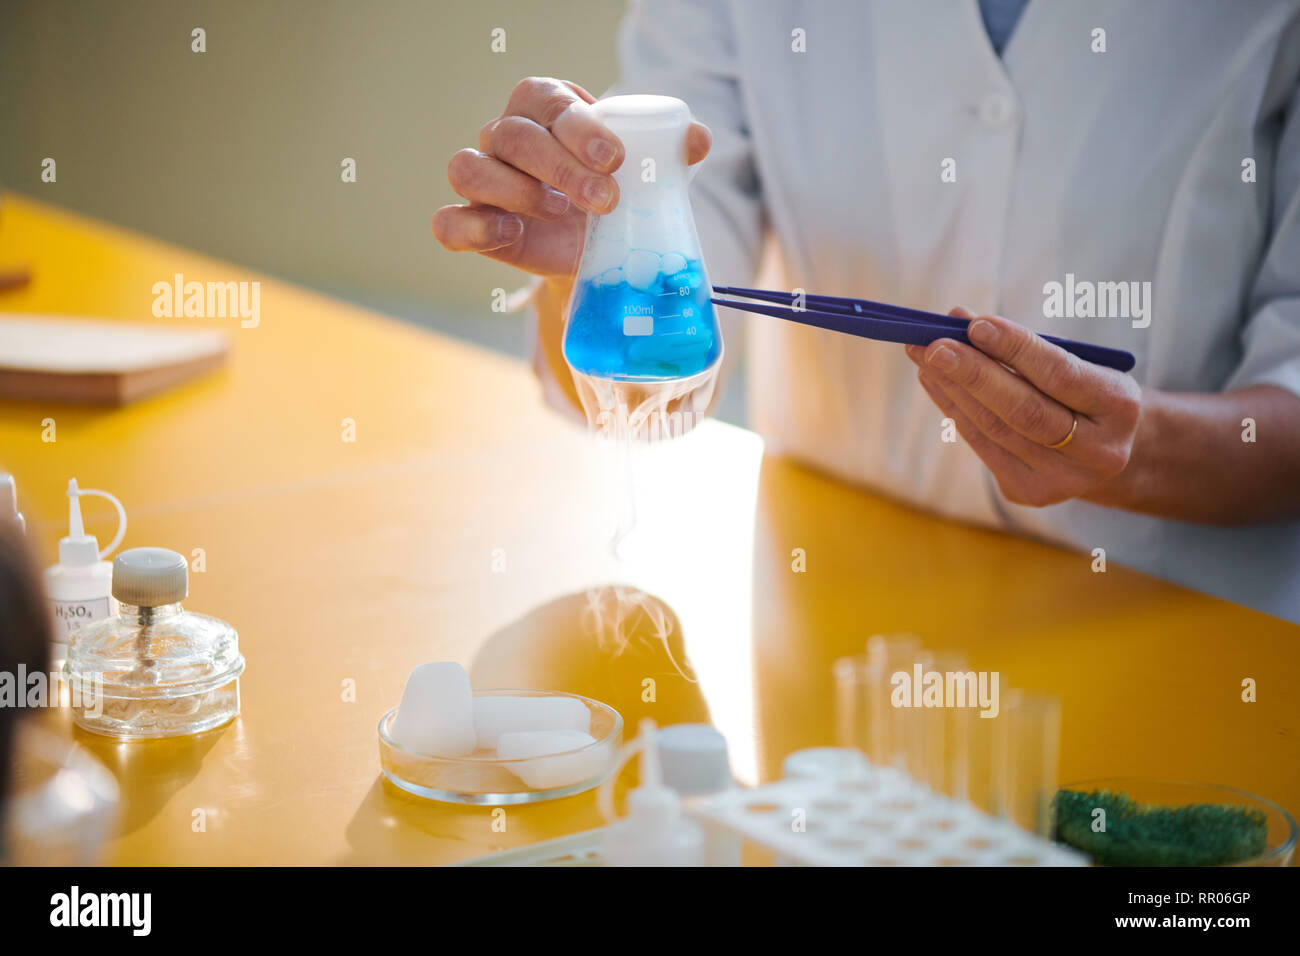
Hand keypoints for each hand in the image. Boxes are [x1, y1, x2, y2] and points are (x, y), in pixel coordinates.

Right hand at [432, 77, 710, 277]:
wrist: (597, 248)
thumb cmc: (617, 191)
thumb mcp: (648, 170)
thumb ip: (671, 150)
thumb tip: (696, 140)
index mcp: (545, 108)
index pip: (547, 101)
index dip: (578, 127)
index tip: (616, 159)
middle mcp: (505, 137)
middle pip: (513, 135)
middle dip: (561, 167)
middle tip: (606, 199)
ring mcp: (483, 181)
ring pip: (468, 168)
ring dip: (516, 191)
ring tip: (559, 213)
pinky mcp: (472, 226)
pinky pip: (448, 222)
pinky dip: (474, 226)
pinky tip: (512, 233)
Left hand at [905, 308, 1142, 507]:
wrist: (1105, 453)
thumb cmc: (1084, 393)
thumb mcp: (1077, 363)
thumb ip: (1024, 345)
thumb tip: (957, 319)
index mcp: (1120, 407)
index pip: (1060, 375)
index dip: (1016, 349)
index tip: (975, 325)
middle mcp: (1097, 451)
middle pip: (1023, 410)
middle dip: (973, 374)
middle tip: (934, 345)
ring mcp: (1062, 479)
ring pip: (995, 429)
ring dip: (952, 388)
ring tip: (922, 354)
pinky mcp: (1028, 492)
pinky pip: (982, 444)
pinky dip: (954, 409)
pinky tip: (933, 381)